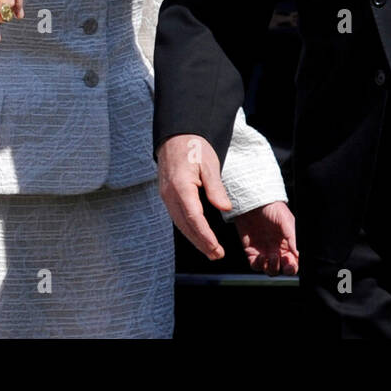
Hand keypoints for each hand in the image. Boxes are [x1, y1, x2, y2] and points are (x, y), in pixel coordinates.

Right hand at [156, 134, 231, 260]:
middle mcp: (169, 194)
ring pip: (180, 223)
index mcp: (181, 186)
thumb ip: (216, 187)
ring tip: (210, 251)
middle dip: (201, 243)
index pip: (193, 217)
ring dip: (194, 239)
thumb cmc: (194, 146)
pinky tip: (199, 236)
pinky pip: (177, 216)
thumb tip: (225, 208)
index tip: (216, 248)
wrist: (175, 135)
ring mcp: (166, 195)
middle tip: (217, 255)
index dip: (205, 236)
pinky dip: (188, 229)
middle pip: (185, 225)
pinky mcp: (167, 195)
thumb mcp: (209, 163)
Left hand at [234, 200, 298, 275]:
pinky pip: (255, 265)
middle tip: (282, 260)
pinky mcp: (251, 251)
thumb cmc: (272, 208)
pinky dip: (258, 265)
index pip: (294, 262)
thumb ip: (293, 237)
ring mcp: (264, 251)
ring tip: (270, 256)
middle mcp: (277, 250)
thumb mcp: (286, 220)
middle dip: (284, 269)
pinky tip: (260, 257)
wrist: (253, 201)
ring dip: (271, 267)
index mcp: (288, 244)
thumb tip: (299, 254)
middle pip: (283, 269)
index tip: (291, 261)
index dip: (293, 266)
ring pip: (270, 270)